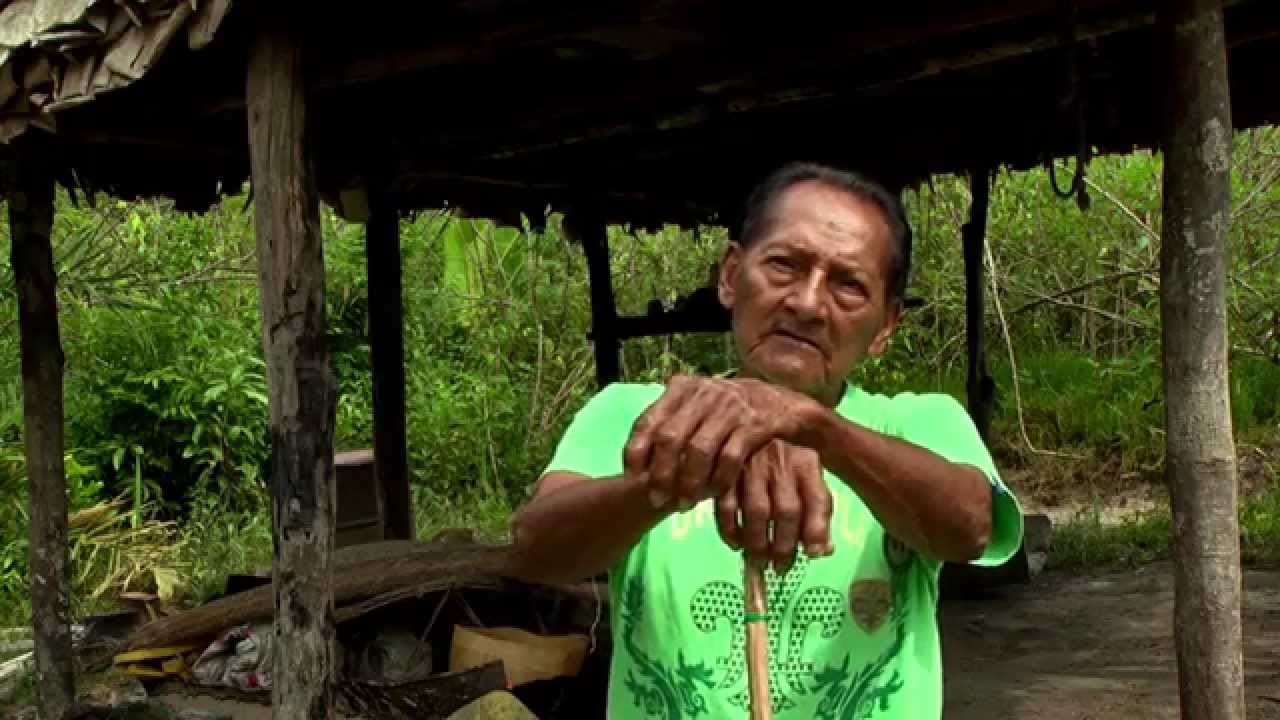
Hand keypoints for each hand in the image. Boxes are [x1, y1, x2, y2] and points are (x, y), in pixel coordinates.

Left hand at [623, 375, 818, 509]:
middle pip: (670, 438)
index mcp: (683, 388)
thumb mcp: (699, 408)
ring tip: (684, 504)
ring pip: (698, 450)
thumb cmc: (731, 412)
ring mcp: (730, 407)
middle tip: (657, 499)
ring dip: (688, 482)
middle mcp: (703, 393)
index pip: (648, 420)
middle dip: (660, 474)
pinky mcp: (755, 423)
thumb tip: (636, 456)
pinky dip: (718, 479)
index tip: (632, 478)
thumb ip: (672, 423)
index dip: (636, 452)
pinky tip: (713, 496)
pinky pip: (730, 457)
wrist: (783, 403)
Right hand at [716, 441, 833, 572]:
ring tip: (759, 561)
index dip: (816, 532)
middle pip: (786, 511)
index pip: (818, 501)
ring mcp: (751, 465)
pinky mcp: (725, 471)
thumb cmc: (784, 463)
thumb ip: (819, 514)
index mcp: (807, 462)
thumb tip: (822, 552)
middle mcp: (782, 461)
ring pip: (756, 512)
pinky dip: (730, 531)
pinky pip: (727, 507)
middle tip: (780, 567)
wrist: (750, 426)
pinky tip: (736, 544)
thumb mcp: (808, 479)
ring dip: (758, 544)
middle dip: (783, 546)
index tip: (812, 556)